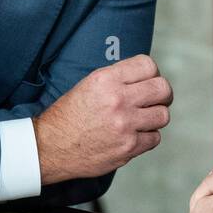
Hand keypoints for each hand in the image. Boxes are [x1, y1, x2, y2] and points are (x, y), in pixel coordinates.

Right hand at [33, 54, 172, 183]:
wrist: (50, 146)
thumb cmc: (69, 114)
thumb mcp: (90, 84)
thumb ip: (119, 79)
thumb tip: (148, 77)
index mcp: (106, 79)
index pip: (148, 65)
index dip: (151, 73)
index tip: (147, 81)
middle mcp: (118, 100)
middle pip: (163, 89)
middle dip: (162, 94)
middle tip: (155, 100)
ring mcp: (125, 125)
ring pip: (163, 115)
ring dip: (155, 117)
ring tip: (142, 119)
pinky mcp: (127, 147)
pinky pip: (155, 138)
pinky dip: (147, 137)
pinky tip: (133, 135)